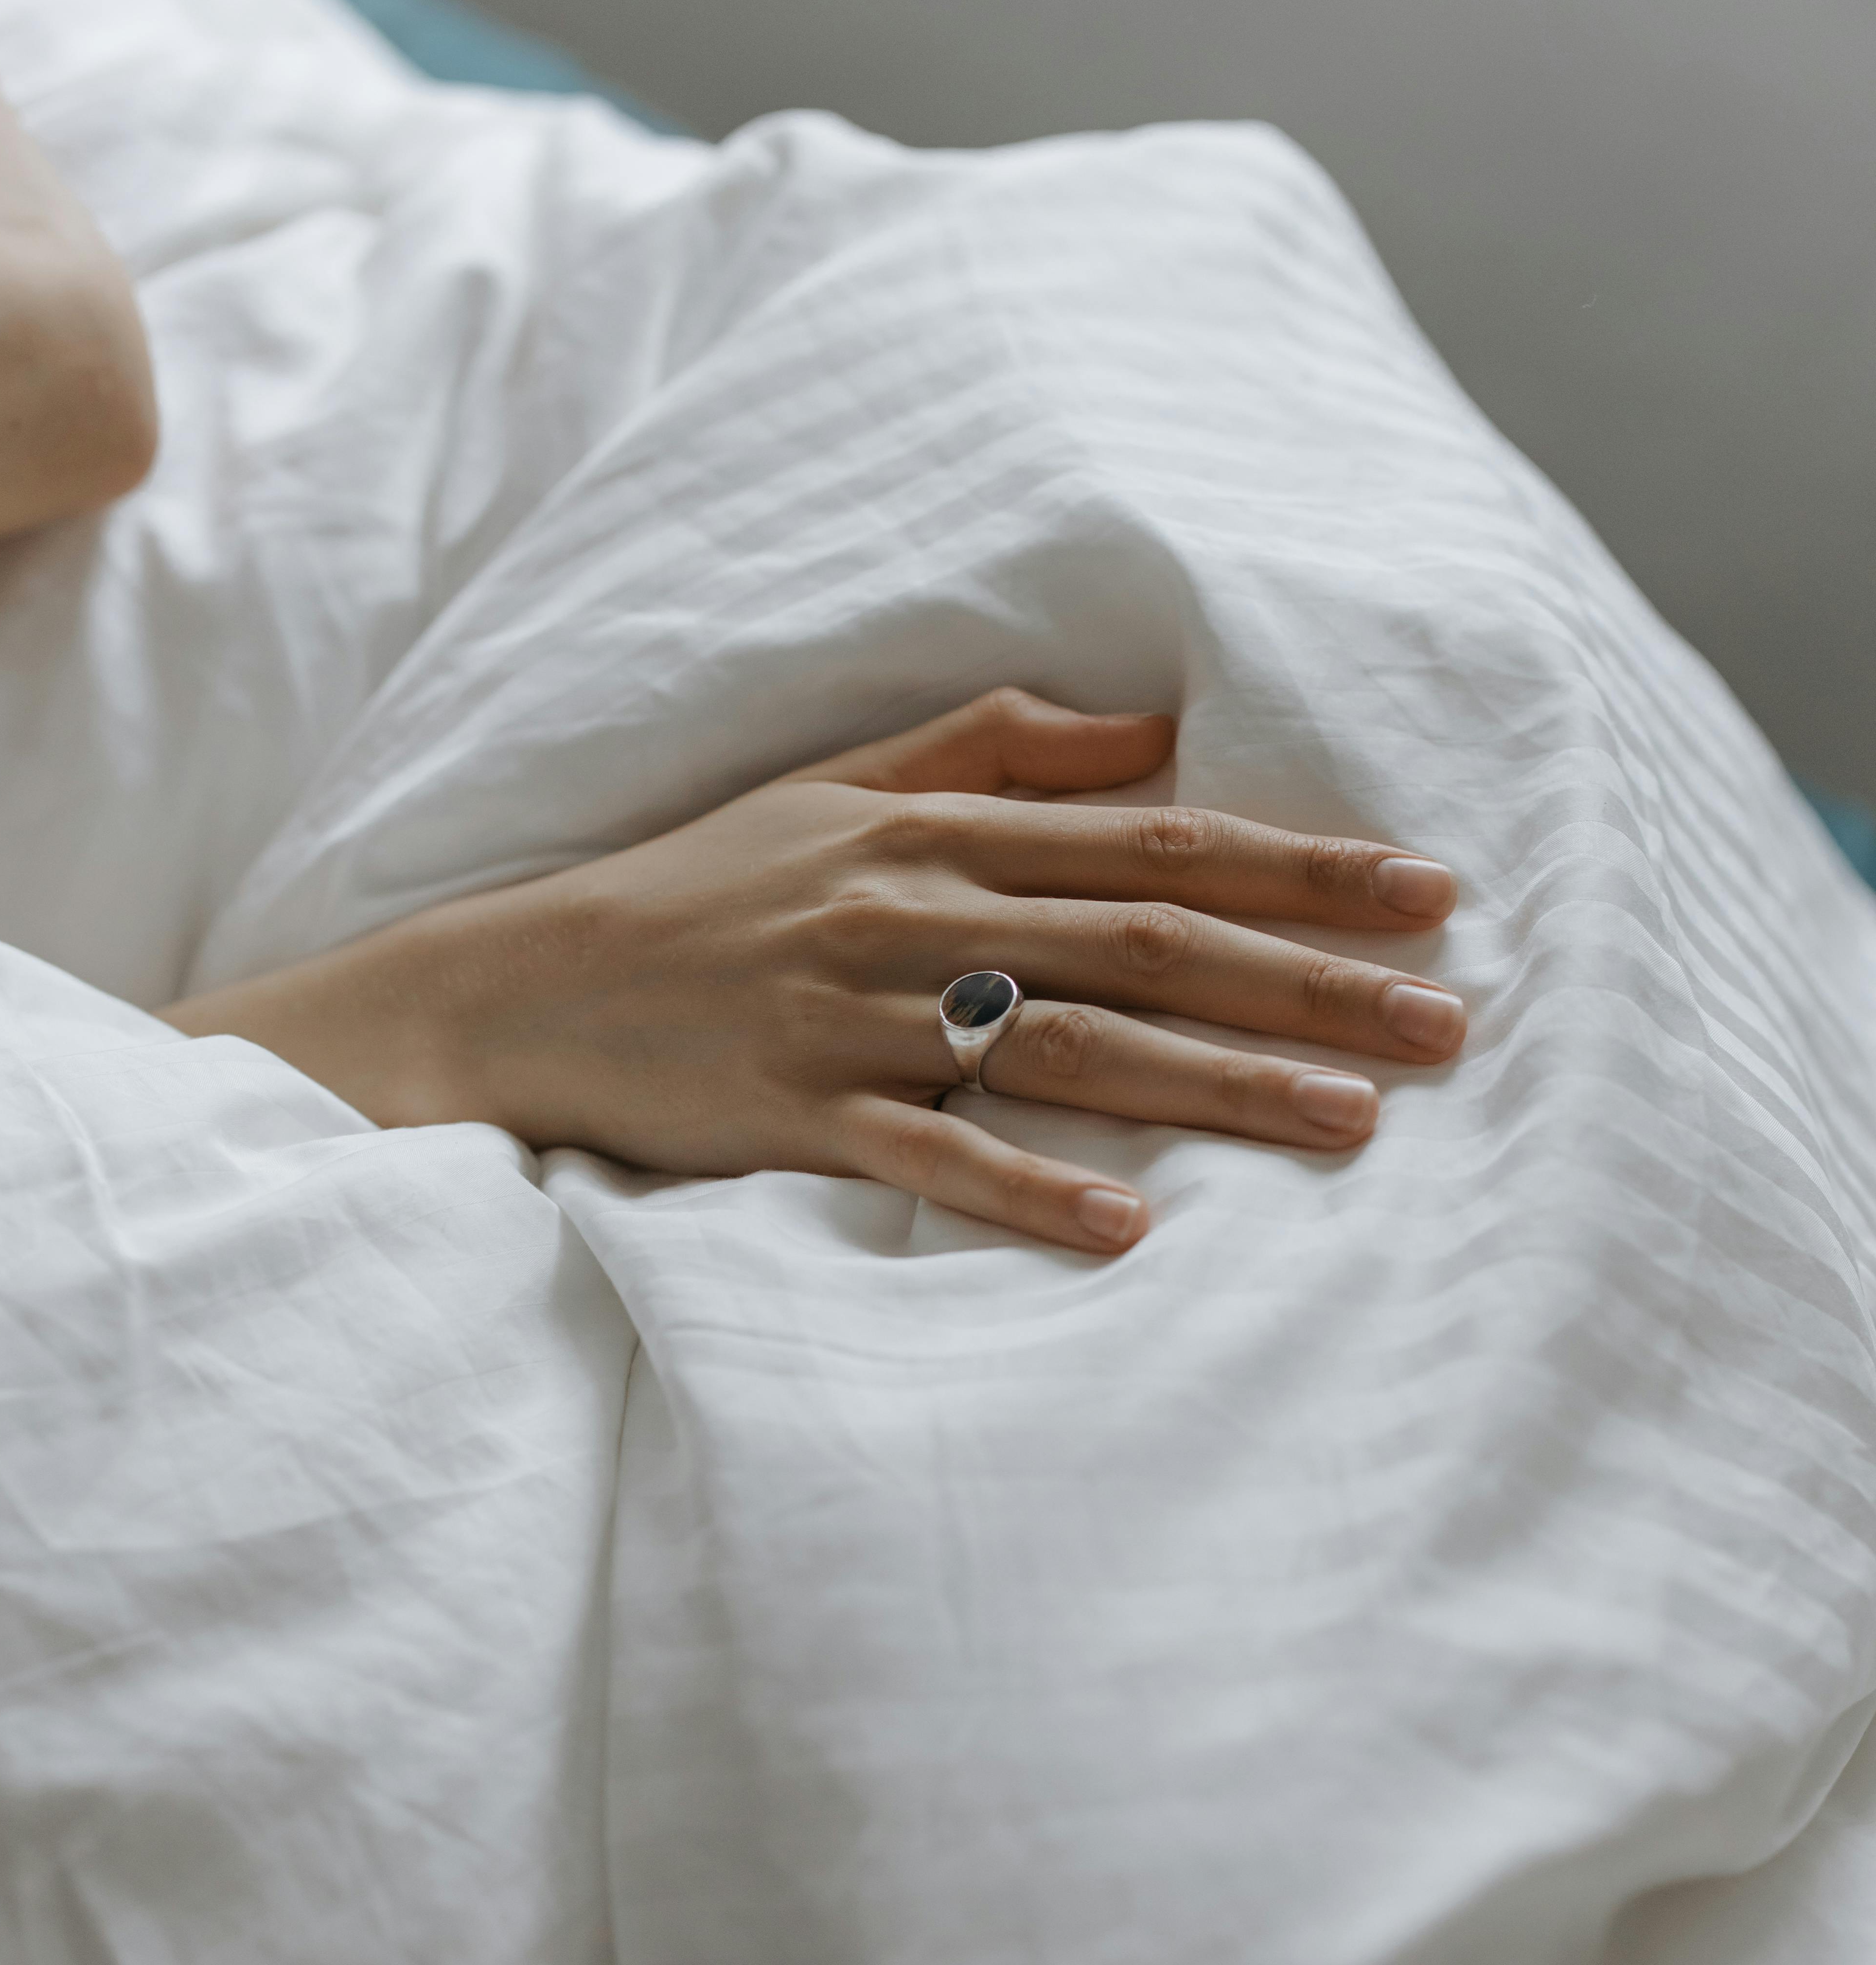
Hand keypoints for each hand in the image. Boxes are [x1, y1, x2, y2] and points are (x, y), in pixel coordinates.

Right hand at [163, 690, 1463, 1256]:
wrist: (519, 983)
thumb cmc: (695, 888)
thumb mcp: (834, 788)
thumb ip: (992, 750)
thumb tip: (1153, 736)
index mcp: (931, 832)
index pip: (1154, 841)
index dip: (1299, 862)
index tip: (1427, 890)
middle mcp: (909, 914)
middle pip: (1145, 941)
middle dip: (1309, 978)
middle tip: (1445, 1023)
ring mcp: (851, 1019)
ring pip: (1067, 1048)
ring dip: (1218, 1086)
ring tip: (1350, 1125)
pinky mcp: (794, 1115)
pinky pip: (930, 1158)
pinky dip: (1029, 1189)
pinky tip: (1132, 1228)